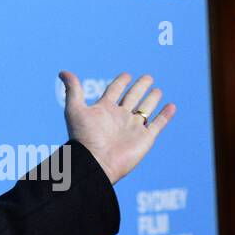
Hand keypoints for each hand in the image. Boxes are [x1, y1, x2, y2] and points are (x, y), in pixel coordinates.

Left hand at [59, 71, 175, 184]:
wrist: (96, 163)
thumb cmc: (84, 137)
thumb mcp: (75, 110)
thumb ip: (73, 90)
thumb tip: (63, 72)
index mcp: (104, 110)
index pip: (114, 91)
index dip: (120, 82)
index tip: (126, 75)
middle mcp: (119, 118)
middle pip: (132, 98)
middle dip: (140, 87)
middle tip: (148, 77)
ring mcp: (133, 128)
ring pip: (145, 110)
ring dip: (152, 100)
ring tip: (157, 91)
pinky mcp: (145, 139)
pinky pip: (158, 124)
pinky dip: (165, 116)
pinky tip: (171, 106)